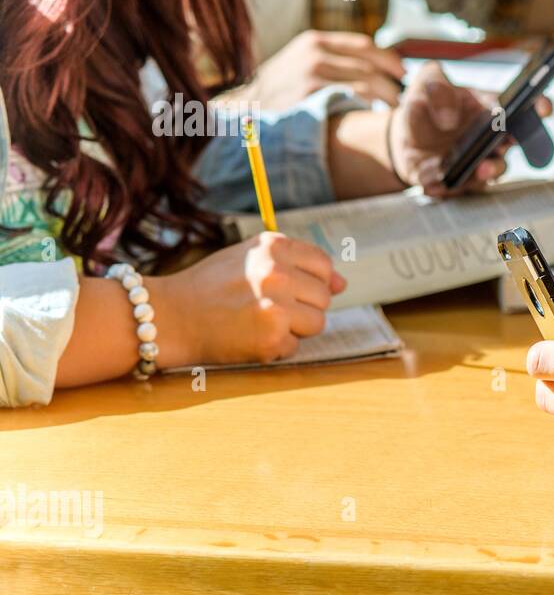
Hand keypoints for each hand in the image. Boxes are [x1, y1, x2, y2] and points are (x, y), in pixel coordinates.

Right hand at [153, 232, 345, 365]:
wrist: (169, 316)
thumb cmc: (211, 286)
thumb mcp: (250, 259)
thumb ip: (297, 265)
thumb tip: (342, 284)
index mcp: (274, 246)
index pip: (324, 265)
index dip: (312, 281)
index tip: (290, 289)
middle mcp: (277, 272)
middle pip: (324, 297)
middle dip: (303, 307)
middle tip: (266, 308)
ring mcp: (276, 305)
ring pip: (317, 323)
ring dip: (295, 328)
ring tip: (260, 321)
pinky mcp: (272, 336)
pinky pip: (296, 346)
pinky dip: (277, 347)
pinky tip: (250, 337)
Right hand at [248, 31, 407, 109]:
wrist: (243, 111)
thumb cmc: (278, 93)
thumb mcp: (298, 64)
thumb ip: (330, 60)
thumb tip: (372, 67)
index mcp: (314, 41)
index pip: (365, 45)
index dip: (390, 60)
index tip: (404, 74)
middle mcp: (314, 53)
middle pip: (371, 65)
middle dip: (393, 84)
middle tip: (407, 100)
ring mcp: (312, 74)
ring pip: (367, 84)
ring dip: (388, 99)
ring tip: (396, 112)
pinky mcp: (312, 97)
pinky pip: (354, 101)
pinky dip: (371, 109)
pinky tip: (376, 119)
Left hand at [386, 63, 548, 195]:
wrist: (403, 133)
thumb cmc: (424, 102)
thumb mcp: (426, 82)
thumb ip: (436, 88)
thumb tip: (448, 118)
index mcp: (489, 108)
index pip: (521, 107)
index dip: (536, 107)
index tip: (543, 108)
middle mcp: (490, 138)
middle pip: (512, 143)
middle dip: (517, 147)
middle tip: (508, 142)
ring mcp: (477, 161)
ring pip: (492, 170)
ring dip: (487, 171)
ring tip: (478, 170)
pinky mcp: (457, 180)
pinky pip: (457, 188)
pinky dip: (447, 188)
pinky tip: (432, 184)